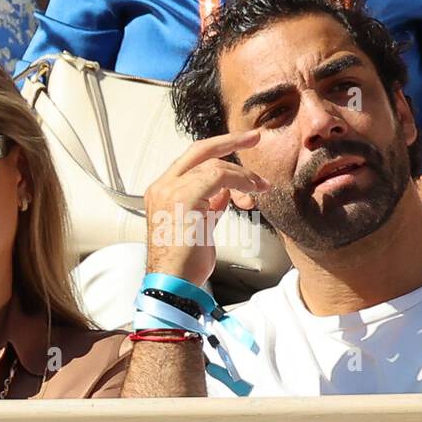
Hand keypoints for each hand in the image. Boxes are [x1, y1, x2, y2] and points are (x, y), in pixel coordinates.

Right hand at [143, 129, 267, 287]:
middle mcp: (162, 187)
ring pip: (213, 164)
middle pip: (199, 150)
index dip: (218, 150)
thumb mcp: (200, 227)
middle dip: (230, 141)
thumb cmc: (184, 264)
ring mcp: (169, 190)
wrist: (173, 284)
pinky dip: (240, 181)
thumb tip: (225, 194)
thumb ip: (210, 206)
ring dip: (242, 174)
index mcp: (162, 192)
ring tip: (260, 185)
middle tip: (254, 137)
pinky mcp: (182, 198)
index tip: (241, 146)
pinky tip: (252, 191)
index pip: (191, 160)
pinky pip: (218, 176)